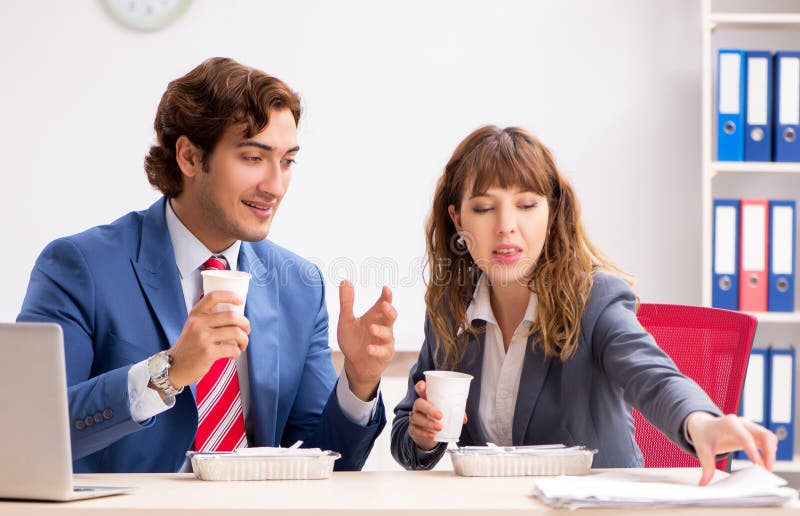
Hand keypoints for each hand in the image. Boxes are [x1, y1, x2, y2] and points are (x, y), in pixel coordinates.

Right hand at [166, 291, 250, 388]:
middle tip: (246, 331)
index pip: (213, 297)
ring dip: (244, 340)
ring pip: (236, 333)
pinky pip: (232, 349)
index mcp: (196, 314)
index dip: (230, 296)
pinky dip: (237, 352)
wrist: (175, 367)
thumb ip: (209, 318)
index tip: (241, 300)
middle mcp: (198, 323)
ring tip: (242, 345)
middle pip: (231, 316)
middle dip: (245, 324)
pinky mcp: (208, 353)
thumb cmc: (190, 346)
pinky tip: (232, 355)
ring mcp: (203, 338)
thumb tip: (236, 315)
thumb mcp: (194, 326)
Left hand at [337, 281, 396, 400]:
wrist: (355, 364)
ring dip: (380, 331)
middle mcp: (383, 327)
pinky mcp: (385, 355)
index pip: (383, 303)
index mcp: (375, 316)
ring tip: (371, 328)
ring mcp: (385, 341)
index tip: (385, 289)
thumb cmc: (353, 340)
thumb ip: (347, 302)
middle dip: (389, 310)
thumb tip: (345, 281)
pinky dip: (376, 350)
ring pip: (388, 334)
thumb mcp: (346, 320)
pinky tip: (368, 349)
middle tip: (384, 305)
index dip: (386, 296)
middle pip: (391, 316)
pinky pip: (383, 351)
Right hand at [408, 380, 467, 450]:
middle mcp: (418, 406)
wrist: (428, 434)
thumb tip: (463, 419)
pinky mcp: (413, 429)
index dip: (420, 386)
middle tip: (440, 416)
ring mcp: (414, 417)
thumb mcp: (445, 411)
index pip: (420, 389)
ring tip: (439, 428)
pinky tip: (432, 435)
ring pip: (417, 418)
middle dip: (429, 409)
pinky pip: (416, 430)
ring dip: (429, 423)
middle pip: (419, 403)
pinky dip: (424, 433)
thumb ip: (455, 411)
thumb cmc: (437, 417)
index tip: (422, 386)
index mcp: (426, 398)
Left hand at [686, 412, 777, 485]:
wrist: (702, 425)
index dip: (754, 451)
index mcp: (729, 424)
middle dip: (769, 453)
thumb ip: (706, 467)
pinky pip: (767, 441)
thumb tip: (704, 483)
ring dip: (771, 453)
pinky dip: (769, 452)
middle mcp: (742, 423)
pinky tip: (764, 464)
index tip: (758, 466)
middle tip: (767, 470)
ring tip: (767, 469)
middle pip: (764, 435)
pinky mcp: (753, 432)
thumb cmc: (703, 435)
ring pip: (769, 437)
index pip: (746, 437)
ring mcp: (749, 427)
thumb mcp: (702, 450)